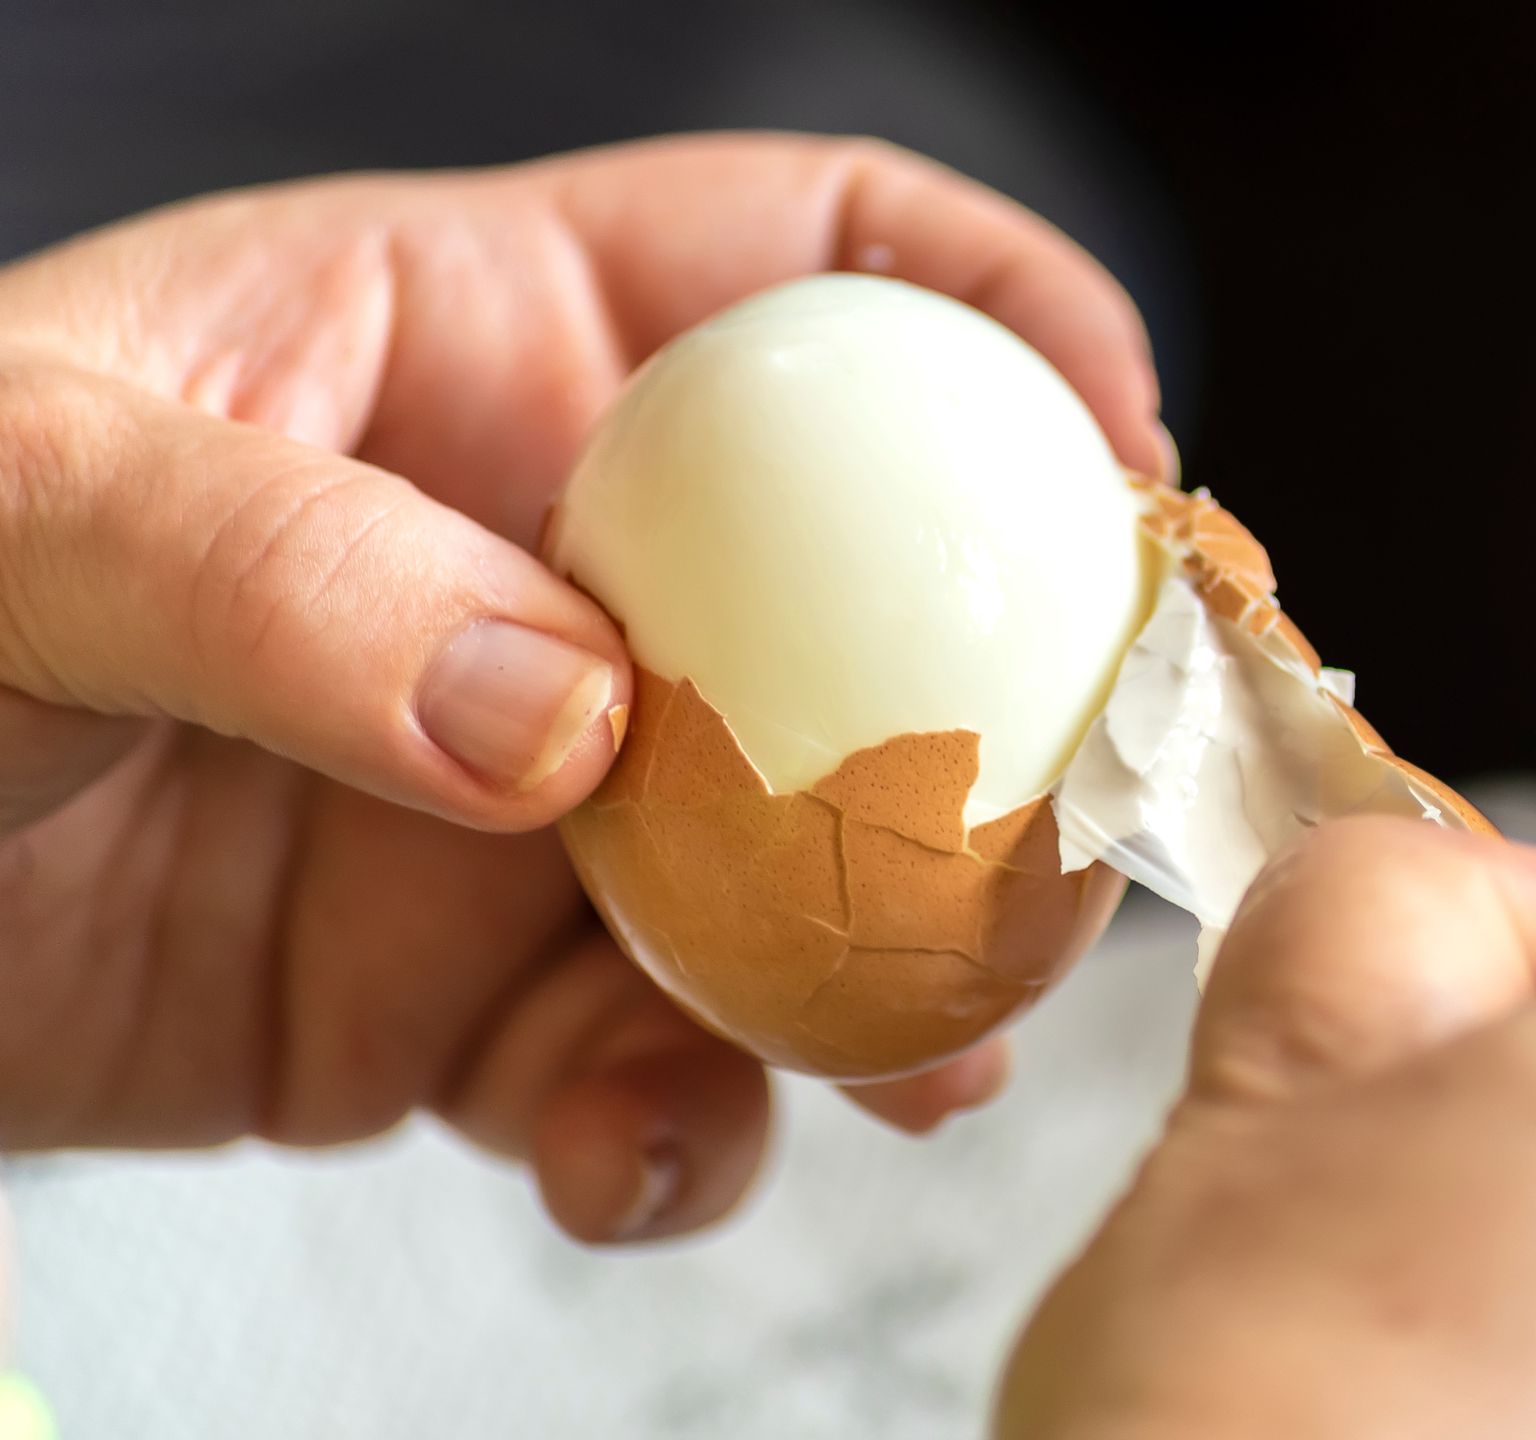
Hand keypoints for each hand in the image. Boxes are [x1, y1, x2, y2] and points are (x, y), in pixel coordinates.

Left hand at [0, 135, 1166, 1241]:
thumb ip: (281, 569)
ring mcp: (541, 786)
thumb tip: (568, 725)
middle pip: (880, 597)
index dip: (1007, 320)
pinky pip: (653, 1049)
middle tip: (1070, 837)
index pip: (821, 258)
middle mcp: (561, 562)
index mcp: (488, 346)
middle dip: (1006, 713)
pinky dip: (683, 1123)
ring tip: (914, 1060)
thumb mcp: (11, 503)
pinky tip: (629, 1153)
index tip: (1120, 462)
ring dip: (884, 967)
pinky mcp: (477, 984)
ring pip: (806, 859)